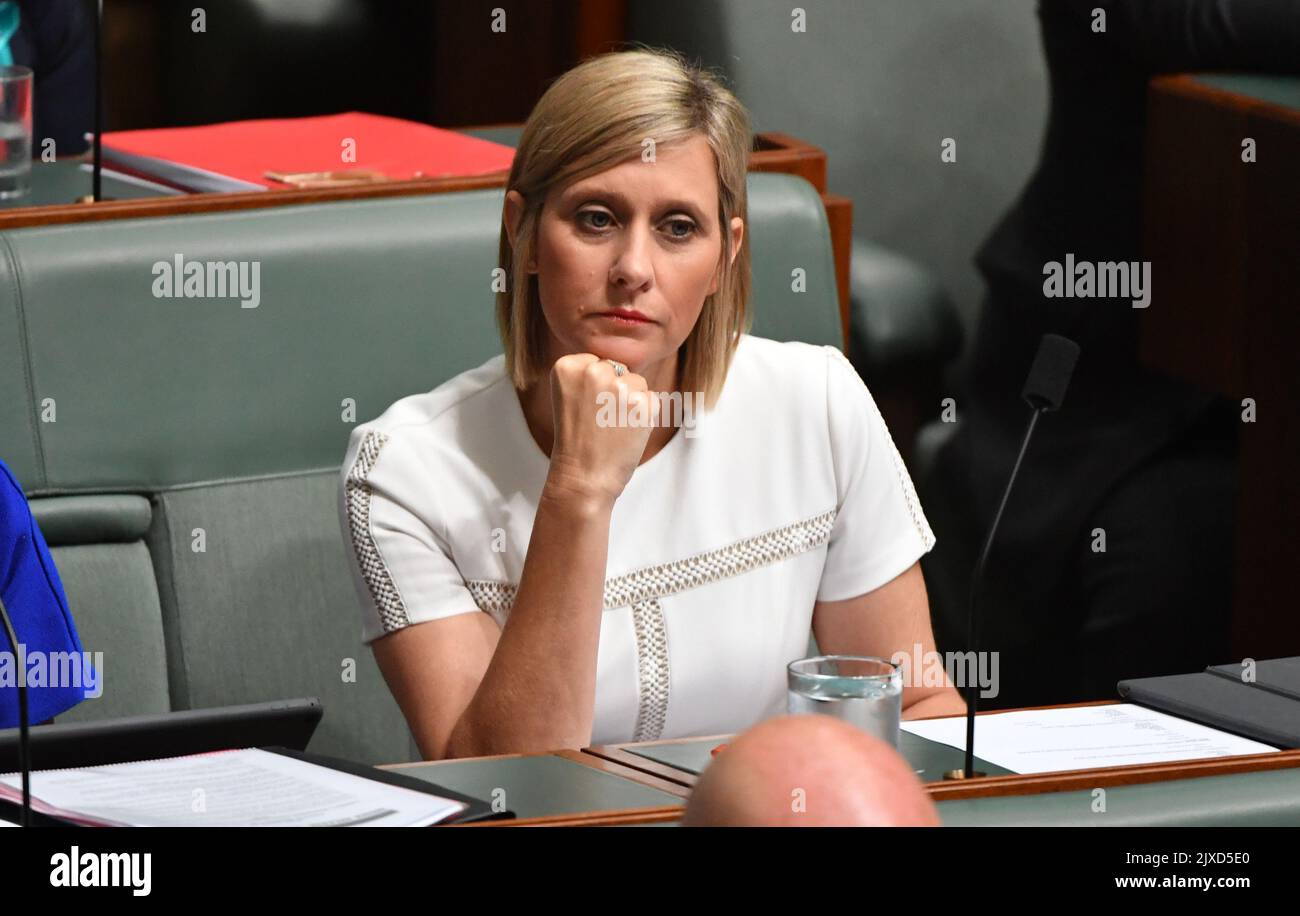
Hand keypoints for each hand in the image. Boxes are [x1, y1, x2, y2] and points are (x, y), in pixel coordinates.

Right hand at [543, 354, 658, 508]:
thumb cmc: (577, 440)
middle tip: (598, 419)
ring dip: (631, 402)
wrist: (583, 477)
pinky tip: (627, 431)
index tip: (584, 408)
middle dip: (614, 391)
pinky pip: (653, 399)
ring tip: (612, 426)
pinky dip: (645, 415)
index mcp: (567, 366)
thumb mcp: (570, 396)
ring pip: (637, 382)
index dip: (595, 388)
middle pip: (617, 368)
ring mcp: (619, 386)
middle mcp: (592, 371)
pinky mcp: (642, 403)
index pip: (596, 362)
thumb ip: (588, 373)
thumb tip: (620, 363)